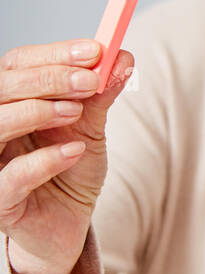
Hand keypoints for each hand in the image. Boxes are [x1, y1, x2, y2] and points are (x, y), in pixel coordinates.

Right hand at [0, 39, 133, 273]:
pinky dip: (43, 162)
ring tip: (76, 111)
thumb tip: (123, 57)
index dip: (53, 53)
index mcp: (10, 101)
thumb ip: (100, 94)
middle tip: (90, 79)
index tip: (95, 50)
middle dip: (47, 78)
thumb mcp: (90, 127)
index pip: (17, 64)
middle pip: (1, 87)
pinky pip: (9, 178)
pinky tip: (74, 152)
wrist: (67, 223)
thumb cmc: (70, 169)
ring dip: (37, 111)